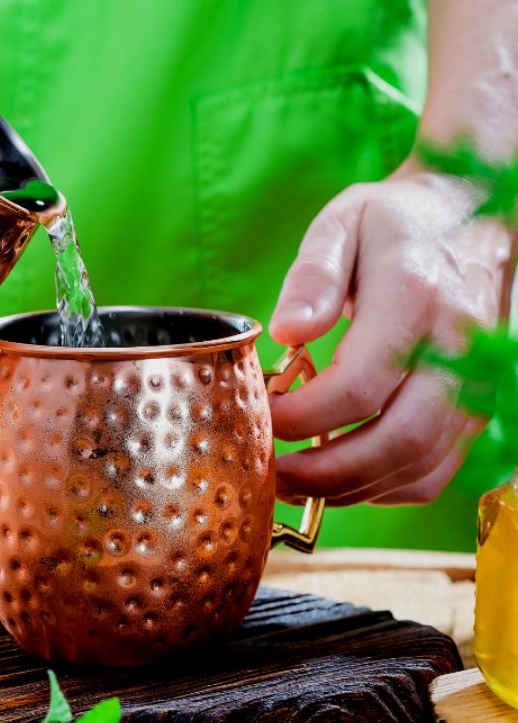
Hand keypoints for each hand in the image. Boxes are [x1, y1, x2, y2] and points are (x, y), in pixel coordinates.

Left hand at [268, 163, 513, 505]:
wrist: (472, 217)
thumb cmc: (395, 224)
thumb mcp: (343, 224)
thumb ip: (311, 276)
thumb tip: (286, 331)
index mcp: (416, 301)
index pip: (357, 387)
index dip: (300, 417)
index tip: (259, 415)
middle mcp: (459, 352)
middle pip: (394, 443)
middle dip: (322, 473)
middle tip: (269, 474)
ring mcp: (476, 386)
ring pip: (417, 469)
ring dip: (347, 490)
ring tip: (291, 483)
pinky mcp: (477, 410)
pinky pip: (434, 473)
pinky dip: (381, 489)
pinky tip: (335, 477)